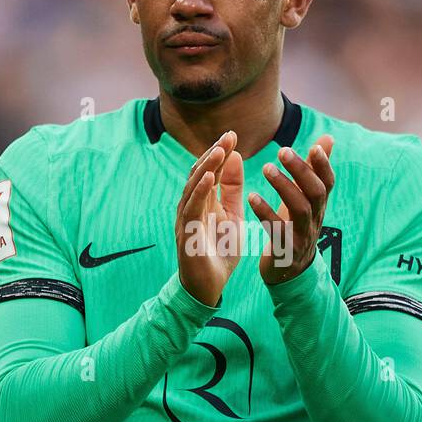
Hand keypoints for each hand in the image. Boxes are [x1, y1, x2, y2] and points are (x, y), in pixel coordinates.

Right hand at [176, 130, 244, 306]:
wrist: (209, 287)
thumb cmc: (219, 252)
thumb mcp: (233, 216)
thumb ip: (232, 189)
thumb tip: (235, 156)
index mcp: (204, 201)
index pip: (209, 170)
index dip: (219, 152)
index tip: (233, 135)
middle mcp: (191, 206)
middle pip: (198, 173)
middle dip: (213, 153)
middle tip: (228, 136)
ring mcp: (186, 218)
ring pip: (192, 187)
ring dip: (206, 167)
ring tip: (220, 151)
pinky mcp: (185, 233)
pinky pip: (190, 208)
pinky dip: (199, 191)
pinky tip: (207, 177)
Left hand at [248, 134, 334, 285]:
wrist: (288, 274)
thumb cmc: (295, 228)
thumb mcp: (305, 199)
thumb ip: (313, 170)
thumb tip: (328, 139)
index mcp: (318, 207)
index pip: (328, 183)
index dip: (325, 166)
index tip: (315, 147)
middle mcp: (314, 220)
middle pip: (316, 193)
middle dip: (302, 171)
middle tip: (282, 151)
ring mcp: (302, 236)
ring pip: (300, 209)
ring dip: (284, 187)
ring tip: (266, 168)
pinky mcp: (286, 251)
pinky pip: (278, 230)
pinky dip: (265, 213)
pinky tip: (251, 197)